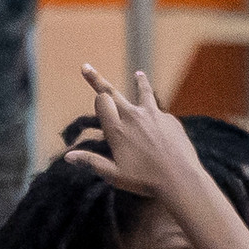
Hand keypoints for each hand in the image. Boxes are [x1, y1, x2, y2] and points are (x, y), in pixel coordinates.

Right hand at [64, 65, 202, 199]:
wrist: (180, 179)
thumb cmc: (144, 181)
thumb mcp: (114, 175)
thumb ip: (91, 162)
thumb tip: (68, 156)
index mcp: (117, 129)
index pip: (101, 101)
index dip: (98, 101)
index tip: (99, 101)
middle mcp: (133, 116)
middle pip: (112, 91)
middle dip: (96, 79)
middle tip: (86, 67)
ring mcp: (153, 115)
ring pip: (143, 92)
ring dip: (139, 82)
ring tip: (139, 74)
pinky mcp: (170, 119)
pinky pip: (159, 115)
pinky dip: (157, 117)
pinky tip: (161, 130)